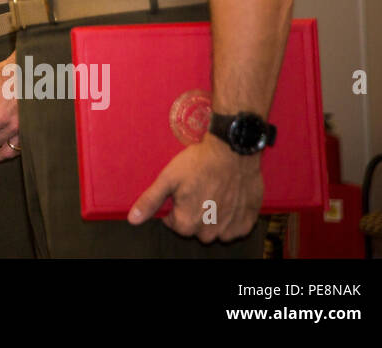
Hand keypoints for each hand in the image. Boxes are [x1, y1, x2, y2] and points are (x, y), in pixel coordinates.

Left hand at [128, 137, 262, 241]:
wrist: (232, 150)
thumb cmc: (198, 163)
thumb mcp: (167, 179)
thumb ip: (150, 201)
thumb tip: (133, 219)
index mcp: (187, 223)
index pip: (176, 225)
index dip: (176, 207)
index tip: (181, 192)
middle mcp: (210, 231)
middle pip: (196, 230)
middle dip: (194, 214)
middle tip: (197, 190)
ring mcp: (231, 227)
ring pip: (216, 231)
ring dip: (213, 218)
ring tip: (213, 193)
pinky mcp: (248, 220)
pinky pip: (237, 229)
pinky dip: (232, 218)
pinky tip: (228, 199)